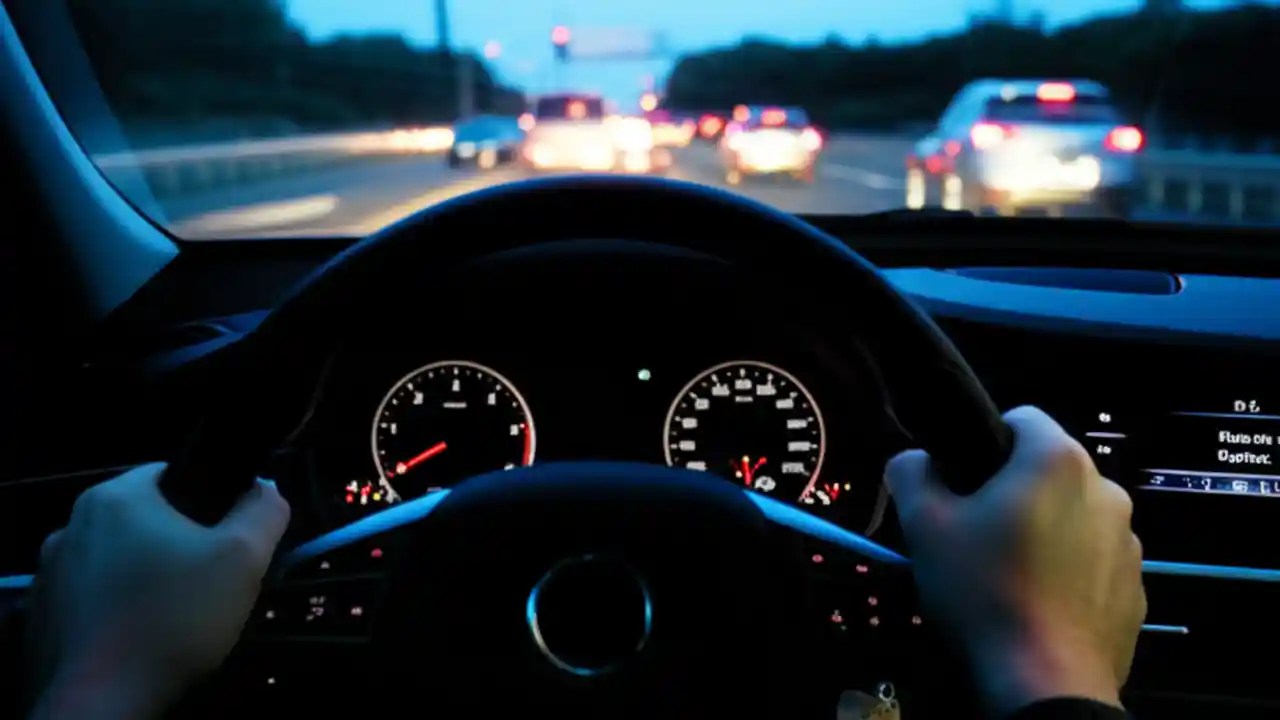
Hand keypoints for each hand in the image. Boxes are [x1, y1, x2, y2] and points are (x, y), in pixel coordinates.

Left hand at [26, 463, 289, 719]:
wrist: (101, 703)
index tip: (228, 541)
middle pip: (144, 520)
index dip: (209, 503)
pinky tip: (141, 637)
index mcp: (115, 496)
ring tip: (176, 616)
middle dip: (178, 545)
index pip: (171, 474)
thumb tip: (265, 489)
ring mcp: (49, 573)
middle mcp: (71, 525)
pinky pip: (92, 598)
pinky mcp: (42, 616)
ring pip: (117, 560)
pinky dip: (117, 609)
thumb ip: (264, 512)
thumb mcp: (243, 559)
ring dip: (145, 577)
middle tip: (210, 583)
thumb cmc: (174, 618)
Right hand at [885, 406, 1144, 716]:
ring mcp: (1129, 542)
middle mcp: (1106, 490)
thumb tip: (914, 461)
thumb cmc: (984, 589)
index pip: (1022, 417)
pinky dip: (1070, 571)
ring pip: (1075, 516)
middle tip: (975, 531)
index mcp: (1057, 460)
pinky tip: (1038, 603)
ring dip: (1046, 530)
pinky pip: (1095, 562)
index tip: (963, 480)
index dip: (985, 441)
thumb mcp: (924, 526)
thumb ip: (911, 473)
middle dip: (1015, 490)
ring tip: (1008, 573)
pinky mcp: (1137, 588)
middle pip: (1049, 470)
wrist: (1044, 679)